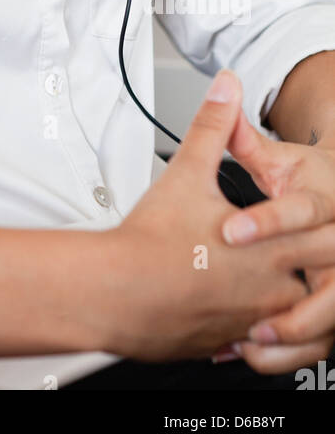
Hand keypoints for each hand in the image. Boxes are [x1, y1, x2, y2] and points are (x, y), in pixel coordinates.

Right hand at [104, 69, 329, 361]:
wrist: (119, 293)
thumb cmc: (152, 240)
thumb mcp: (187, 171)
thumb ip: (214, 127)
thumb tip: (228, 88)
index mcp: (269, 247)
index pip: (324, 236)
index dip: (327, 224)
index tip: (326, 217)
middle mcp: (268, 289)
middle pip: (322, 285)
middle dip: (321, 268)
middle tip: (315, 254)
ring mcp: (249, 321)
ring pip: (294, 321)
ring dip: (294, 306)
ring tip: (283, 289)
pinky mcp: (225, 341)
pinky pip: (256, 345)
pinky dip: (258, 333)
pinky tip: (247, 323)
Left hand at [217, 101, 334, 373]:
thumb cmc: (310, 182)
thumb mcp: (276, 157)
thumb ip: (241, 133)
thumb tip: (220, 89)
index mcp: (321, 200)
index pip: (301, 211)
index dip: (266, 221)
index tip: (229, 231)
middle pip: (324, 274)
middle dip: (280, 290)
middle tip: (239, 302)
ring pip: (328, 316)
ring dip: (292, 330)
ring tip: (249, 337)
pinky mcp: (329, 306)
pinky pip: (320, 339)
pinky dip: (290, 353)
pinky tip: (251, 351)